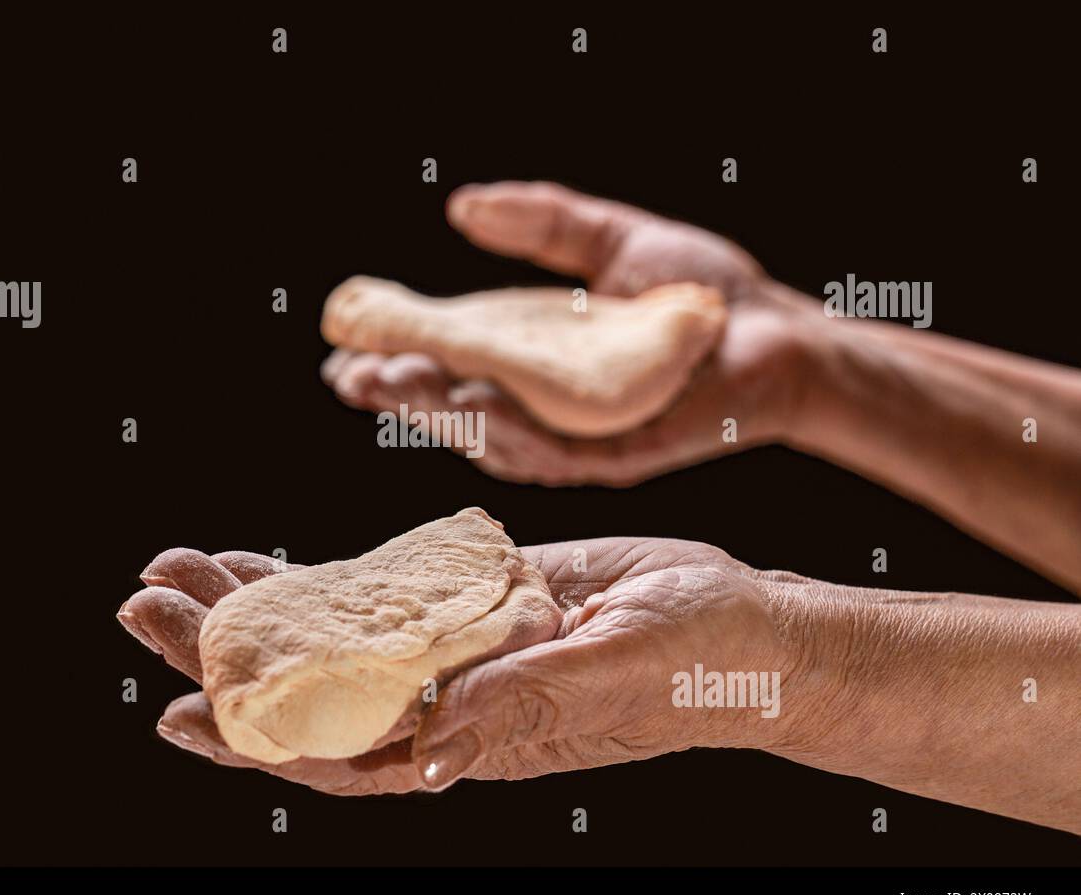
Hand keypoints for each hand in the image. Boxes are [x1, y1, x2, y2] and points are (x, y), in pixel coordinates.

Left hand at [116, 536, 805, 794]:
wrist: (741, 623)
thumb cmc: (698, 663)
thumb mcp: (616, 673)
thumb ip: (526, 703)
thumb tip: (430, 744)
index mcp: (476, 738)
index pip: (343, 749)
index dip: (256, 736)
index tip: (174, 713)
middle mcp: (448, 700)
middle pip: (312, 688)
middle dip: (224, 654)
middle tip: (143, 606)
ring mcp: (453, 649)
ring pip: (331, 637)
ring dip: (253, 608)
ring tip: (176, 570)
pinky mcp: (471, 600)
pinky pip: (378, 594)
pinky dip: (318, 578)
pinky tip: (263, 562)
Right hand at [322, 180, 825, 485]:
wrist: (778, 334)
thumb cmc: (702, 292)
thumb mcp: (613, 241)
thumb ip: (541, 223)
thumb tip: (460, 207)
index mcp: (534, 355)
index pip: (450, 360)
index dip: (397, 355)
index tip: (347, 344)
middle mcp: (544, 400)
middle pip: (456, 404)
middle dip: (400, 393)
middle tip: (351, 377)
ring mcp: (574, 434)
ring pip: (490, 435)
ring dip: (438, 414)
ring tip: (391, 386)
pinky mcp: (612, 456)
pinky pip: (549, 454)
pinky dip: (507, 435)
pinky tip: (471, 411)